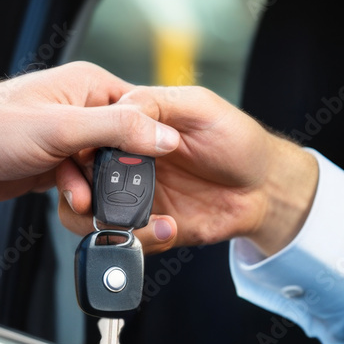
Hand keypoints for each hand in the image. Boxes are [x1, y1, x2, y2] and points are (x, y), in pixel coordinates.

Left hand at [0, 62, 179, 203]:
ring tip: (81, 195)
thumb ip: (117, 130)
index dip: (149, 140)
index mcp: (89, 86)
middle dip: (120, 171)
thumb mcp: (63, 128)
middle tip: (117, 189)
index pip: (140, 110)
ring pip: (104, 168)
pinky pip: (82, 181)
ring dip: (96, 187)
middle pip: (124, 144)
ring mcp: (67, 137)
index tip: (155, 165)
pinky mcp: (54, 162)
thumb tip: (165, 135)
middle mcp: (82, 108)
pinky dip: (79, 193)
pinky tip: (70, 198)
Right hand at [57, 85, 318, 255]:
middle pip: (77, 180)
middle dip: (81, 193)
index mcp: (133, 128)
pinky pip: (126, 239)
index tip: (83, 163)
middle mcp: (128, 163)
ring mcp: (136, 197)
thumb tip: (117, 109)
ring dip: (108, 222)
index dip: (76, 151)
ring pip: (90, 216)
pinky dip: (140, 239)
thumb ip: (156, 103)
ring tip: (145, 219)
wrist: (267, 189)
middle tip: (96, 201)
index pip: (85, 136)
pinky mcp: (149, 227)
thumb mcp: (200, 107)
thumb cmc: (239, 141)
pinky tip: (168, 229)